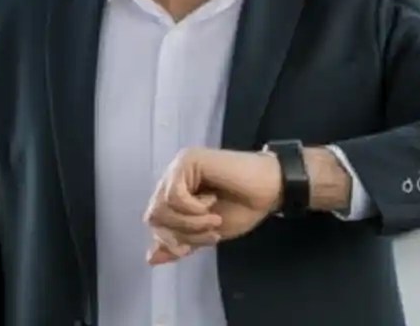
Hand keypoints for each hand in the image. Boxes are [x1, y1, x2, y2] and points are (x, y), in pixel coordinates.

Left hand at [143, 148, 281, 265]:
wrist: (268, 190)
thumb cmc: (242, 208)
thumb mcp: (206, 233)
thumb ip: (181, 242)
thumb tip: (151, 258)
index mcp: (175, 195)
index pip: (155, 224)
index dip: (172, 242)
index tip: (201, 244)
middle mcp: (172, 179)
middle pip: (154, 216)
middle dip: (183, 234)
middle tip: (212, 233)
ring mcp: (178, 168)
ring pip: (162, 207)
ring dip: (191, 222)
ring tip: (214, 219)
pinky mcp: (187, 161)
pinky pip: (175, 195)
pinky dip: (193, 208)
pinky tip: (212, 201)